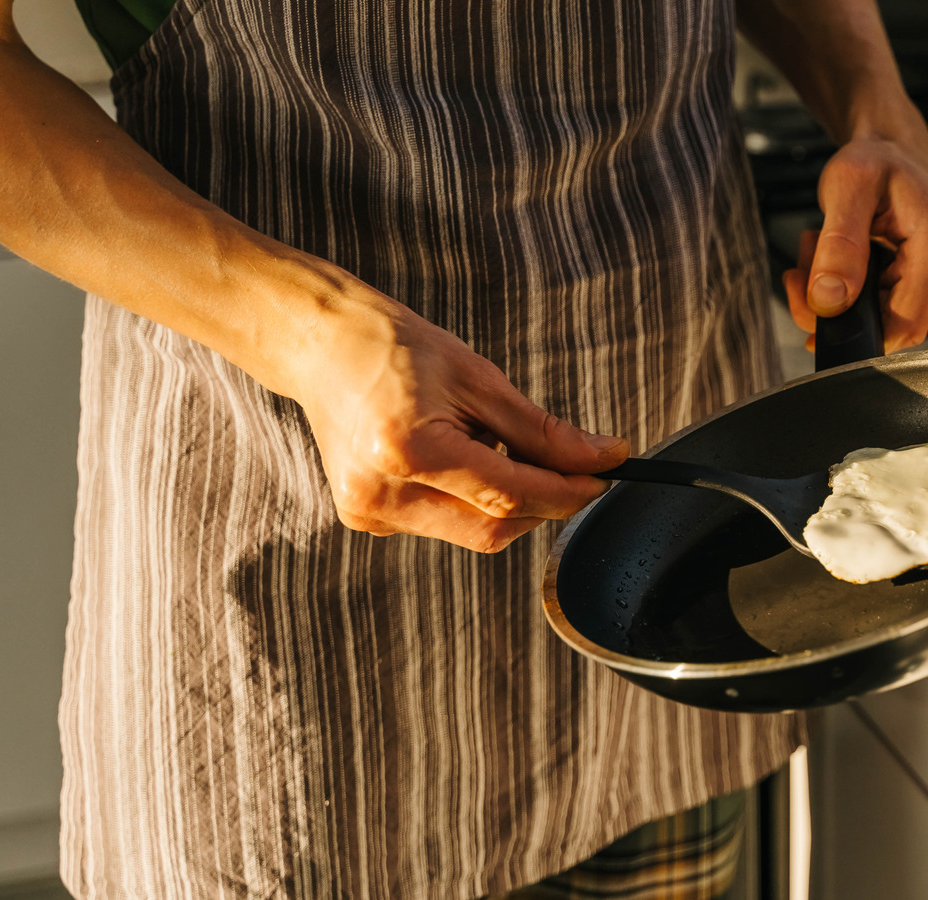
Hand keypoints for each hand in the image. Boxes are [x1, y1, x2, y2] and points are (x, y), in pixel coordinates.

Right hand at [289, 289, 627, 552]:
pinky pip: (444, 523)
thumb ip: (541, 431)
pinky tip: (457, 456)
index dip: (566, 492)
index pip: (509, 495)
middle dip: (542, 503)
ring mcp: (369, 513)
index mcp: (407, 450)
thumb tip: (604, 458)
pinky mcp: (366, 519)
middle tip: (570, 467)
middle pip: (492, 528)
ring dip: (507, 501)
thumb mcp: (479, 378)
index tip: (606, 476)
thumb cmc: (397, 349)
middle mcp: (381, 493)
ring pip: (471, 532)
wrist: (321, 345)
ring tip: (491, 442)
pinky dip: (471, 499)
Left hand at [783, 136, 927, 353]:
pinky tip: (853, 263)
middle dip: (842, 305)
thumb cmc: (877, 160)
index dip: (853, 327)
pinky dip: (865, 295)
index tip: (813, 302)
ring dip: (849, 298)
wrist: (898, 150)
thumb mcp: (847, 186)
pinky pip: (899, 311)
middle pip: (894, 326)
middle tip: (810, 261)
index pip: (903, 324)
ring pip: (892, 321)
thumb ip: (839, 245)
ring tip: (831, 252)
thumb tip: (830, 301)